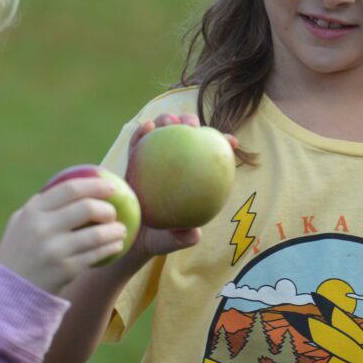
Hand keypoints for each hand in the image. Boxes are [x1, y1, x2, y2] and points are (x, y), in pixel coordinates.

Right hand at [0, 177, 127, 293]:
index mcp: (33, 211)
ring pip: (97, 233)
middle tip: (114, 212)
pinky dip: (111, 248)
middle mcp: (42, 227)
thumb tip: (72, 188)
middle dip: (108, 209)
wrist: (8, 292)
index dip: (95, 184)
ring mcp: (55, 249)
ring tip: (121, 230)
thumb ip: (40, 205)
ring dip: (115, 230)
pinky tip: (116, 245)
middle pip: (87, 208)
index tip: (111, 186)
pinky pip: (96, 254)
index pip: (70, 189)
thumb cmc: (18, 253)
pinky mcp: (66, 269)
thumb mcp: (20, 223)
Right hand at [121, 112, 238, 259]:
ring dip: (166, 121)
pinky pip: (137, 145)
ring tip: (168, 121)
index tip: (231, 140)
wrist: (130, 238)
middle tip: (191, 124)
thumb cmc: (157, 239)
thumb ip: (182, 239)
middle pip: (186, 137)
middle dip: (191, 122)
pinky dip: (141, 134)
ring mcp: (154, 161)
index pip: (210, 158)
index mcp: (192, 181)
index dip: (223, 145)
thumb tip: (194, 235)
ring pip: (162, 134)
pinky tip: (146, 127)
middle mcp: (174, 167)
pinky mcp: (134, 162)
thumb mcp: (169, 242)